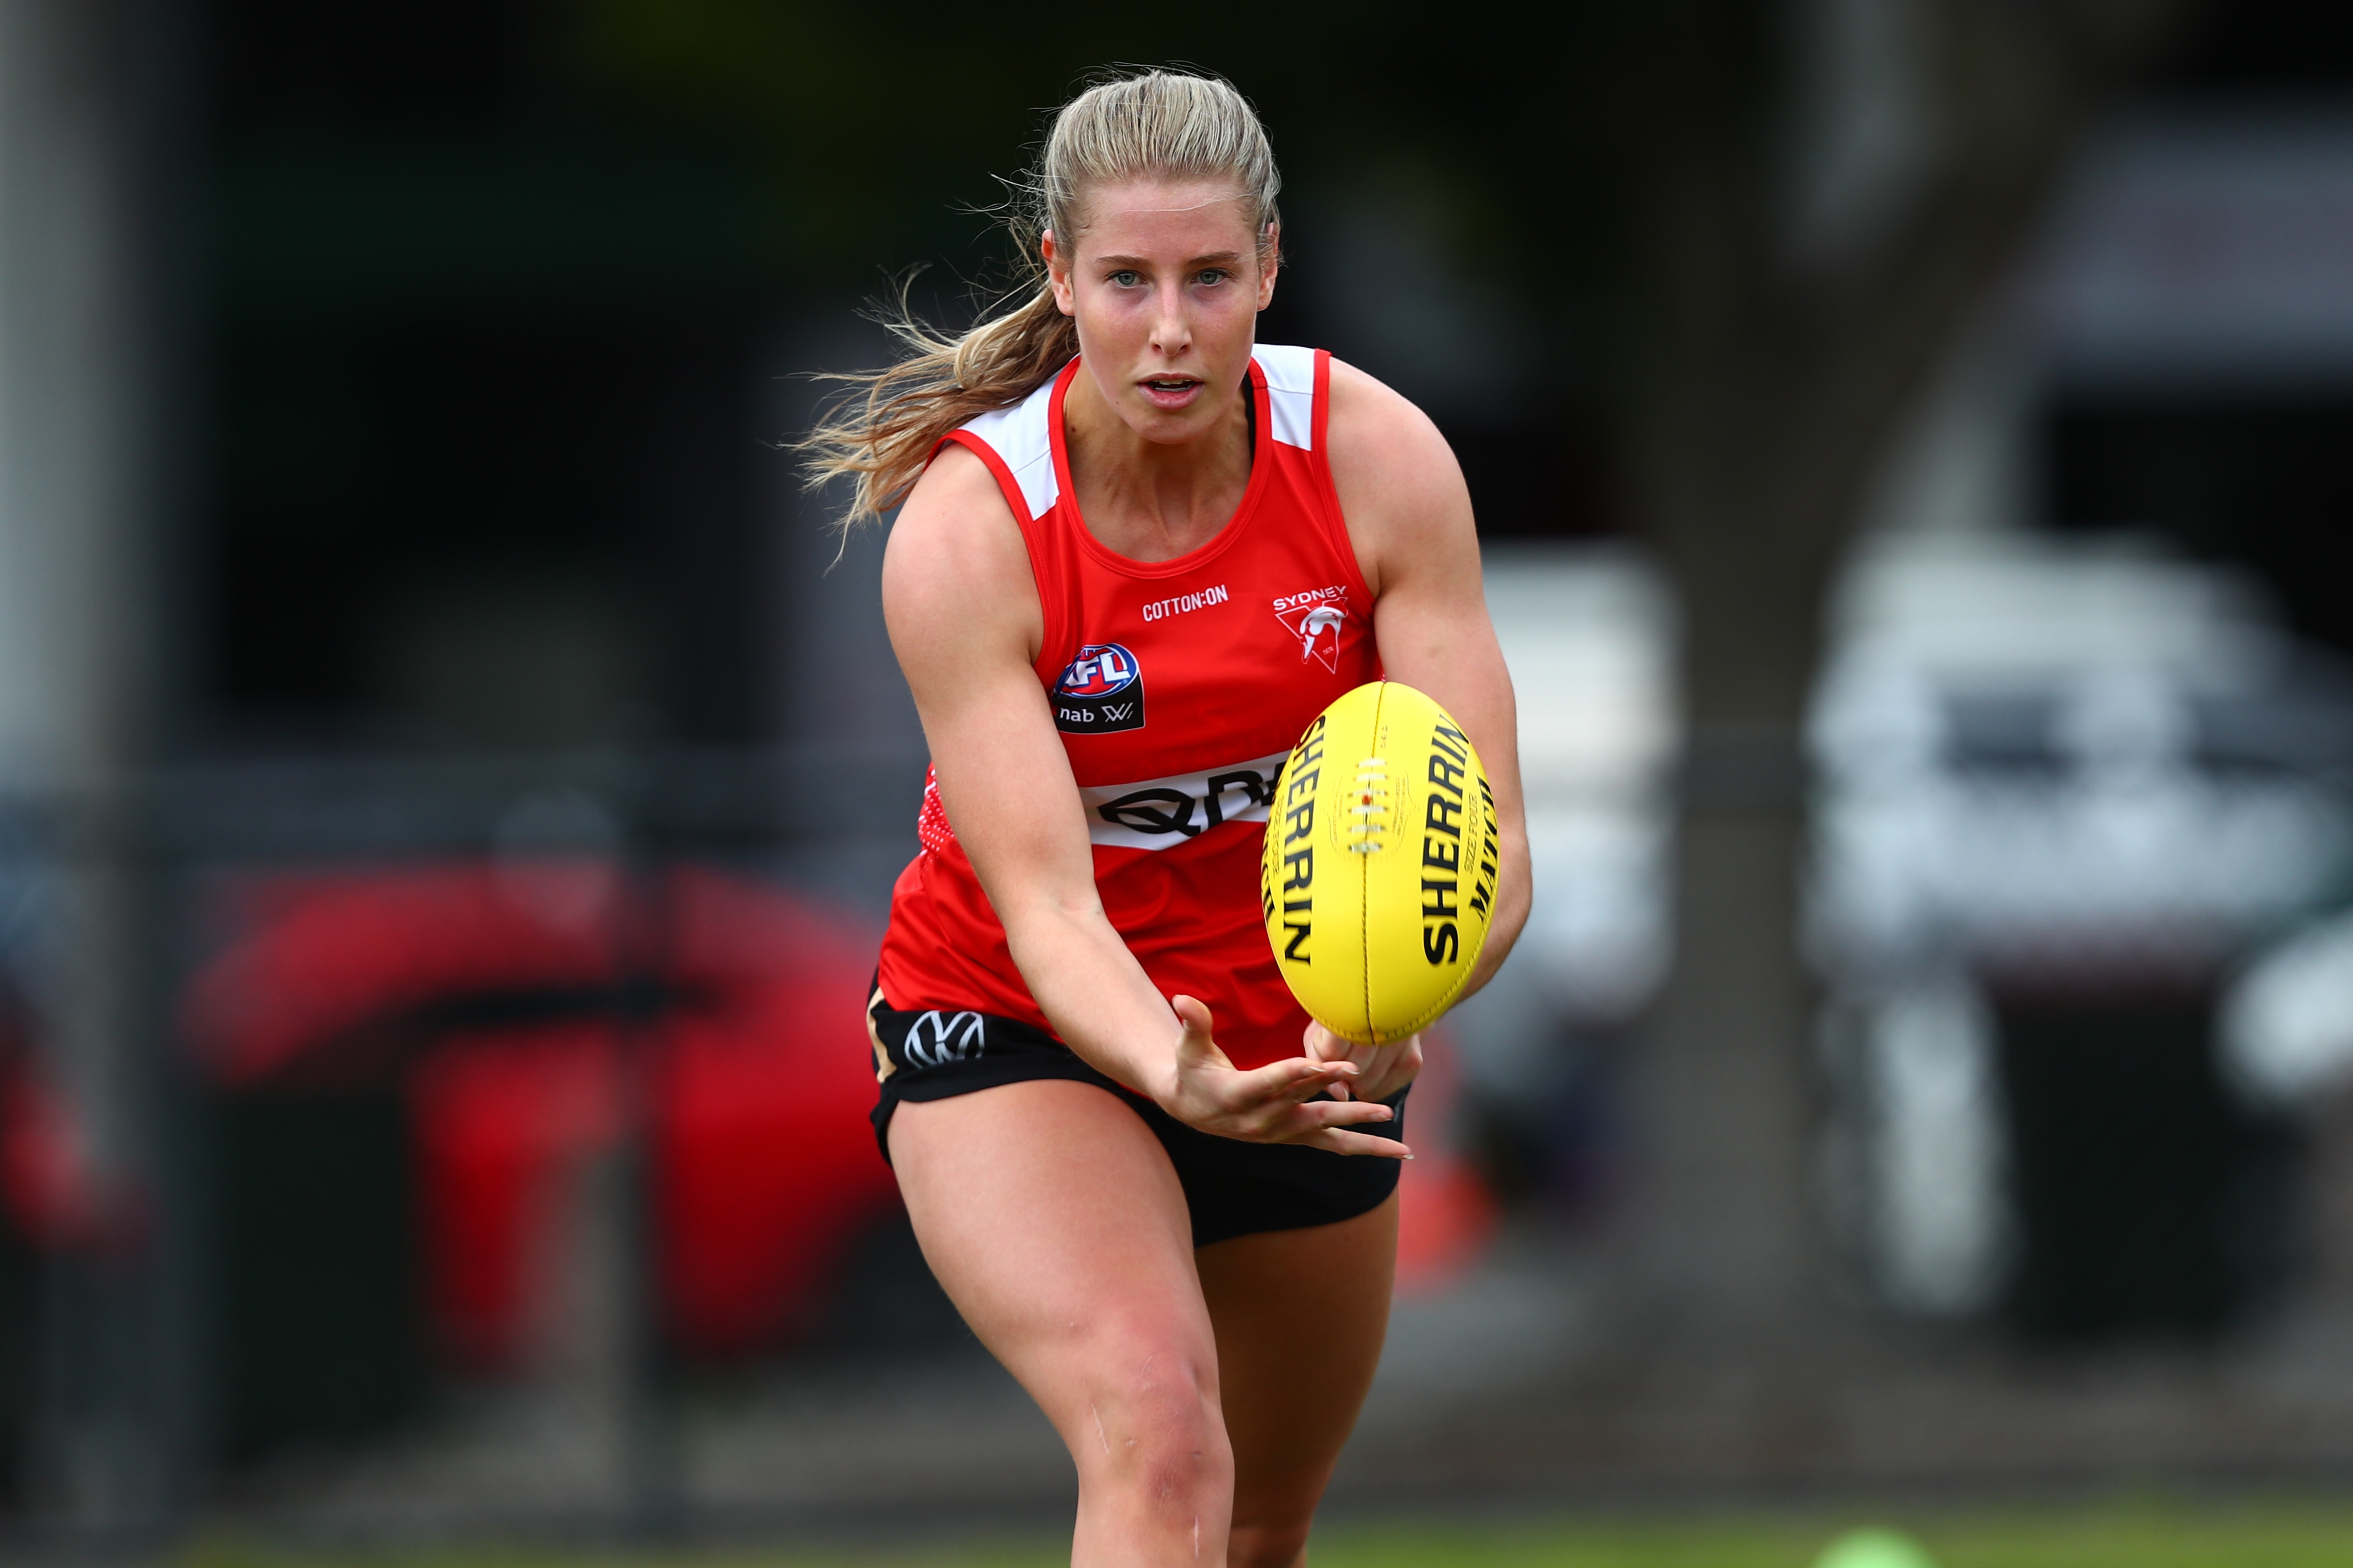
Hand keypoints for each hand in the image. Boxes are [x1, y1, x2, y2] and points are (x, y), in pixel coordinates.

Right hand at [1158, 996, 1409, 1157]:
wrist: (1191, 1109)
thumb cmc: (1191, 1069)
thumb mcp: (1188, 1048)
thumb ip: (1194, 1023)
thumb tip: (1181, 999)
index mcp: (1240, 1094)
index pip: (1274, 1081)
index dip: (1299, 1073)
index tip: (1323, 1064)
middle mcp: (1264, 1119)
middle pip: (1307, 1103)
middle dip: (1339, 1095)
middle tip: (1369, 1090)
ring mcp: (1281, 1131)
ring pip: (1327, 1132)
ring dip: (1362, 1133)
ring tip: (1397, 1136)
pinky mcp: (1293, 1136)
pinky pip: (1332, 1145)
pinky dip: (1364, 1147)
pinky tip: (1398, 1149)